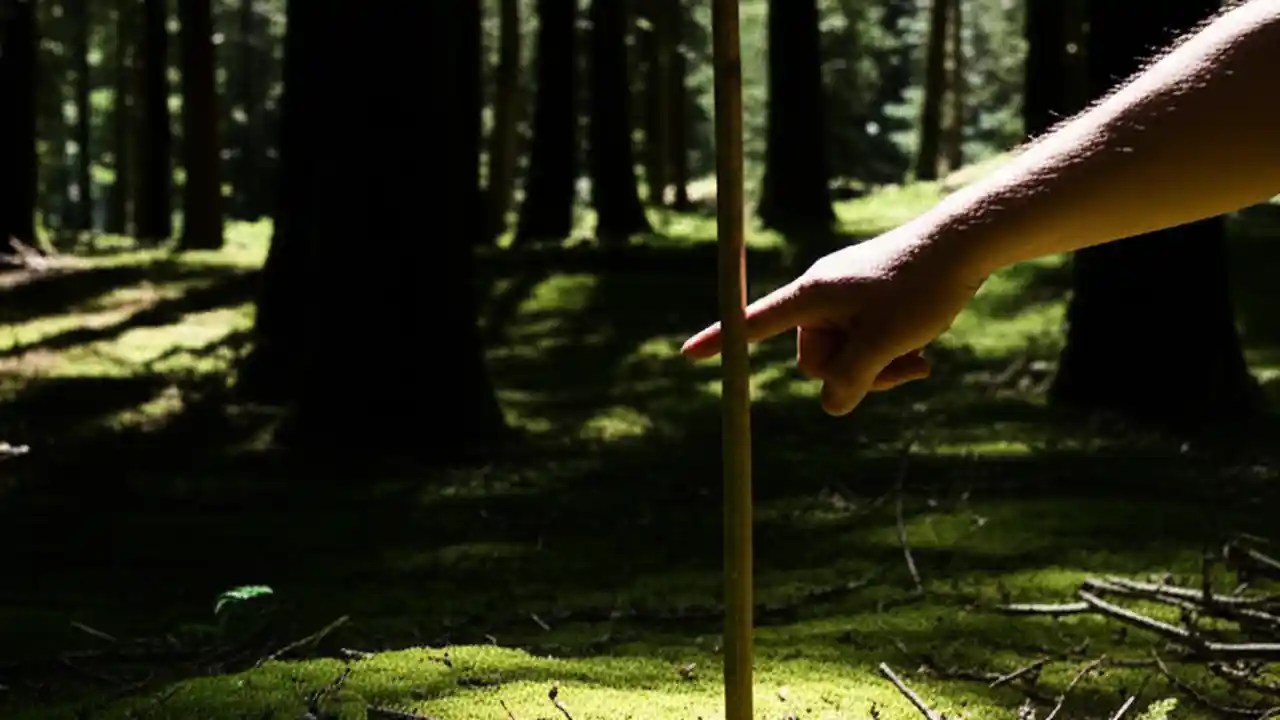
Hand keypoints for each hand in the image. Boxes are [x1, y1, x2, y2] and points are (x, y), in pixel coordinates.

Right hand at [681, 223, 984, 414]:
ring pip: (847, 354)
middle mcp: (821, 294)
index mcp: (811, 296)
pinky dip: (889, 351)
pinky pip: (865, 339)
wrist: (965, 243)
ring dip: (879, 367)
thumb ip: (852, 380)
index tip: (688, 354)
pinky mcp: (871, 298)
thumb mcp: (884, 343)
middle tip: (901, 368)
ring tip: (919, 361)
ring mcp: (847, 296)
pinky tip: (922, 352)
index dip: (721, 340)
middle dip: (855, 373)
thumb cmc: (920, 286)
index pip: (755, 323)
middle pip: (816, 359)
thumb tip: (833, 406)